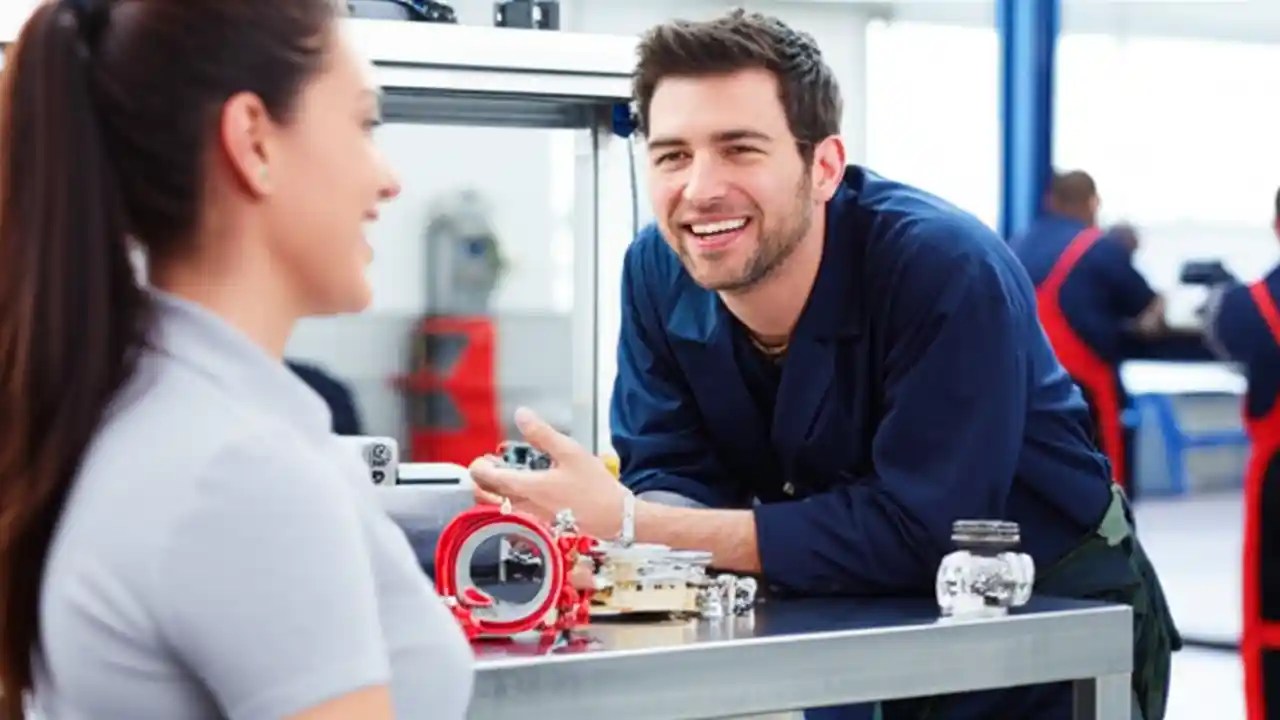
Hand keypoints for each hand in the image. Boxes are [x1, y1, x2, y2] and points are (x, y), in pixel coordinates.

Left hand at [469, 407, 630, 539]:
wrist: (614, 517)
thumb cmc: (594, 486)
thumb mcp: (569, 452)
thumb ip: (542, 434)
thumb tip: (522, 415)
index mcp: (527, 486)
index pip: (488, 478)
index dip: (478, 467)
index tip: (480, 458)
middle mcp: (524, 505)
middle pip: (486, 497)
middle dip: (482, 480)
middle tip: (489, 465)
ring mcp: (532, 517)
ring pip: (499, 507)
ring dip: (492, 492)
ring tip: (503, 476)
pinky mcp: (541, 523)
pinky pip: (514, 513)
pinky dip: (508, 501)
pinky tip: (523, 489)